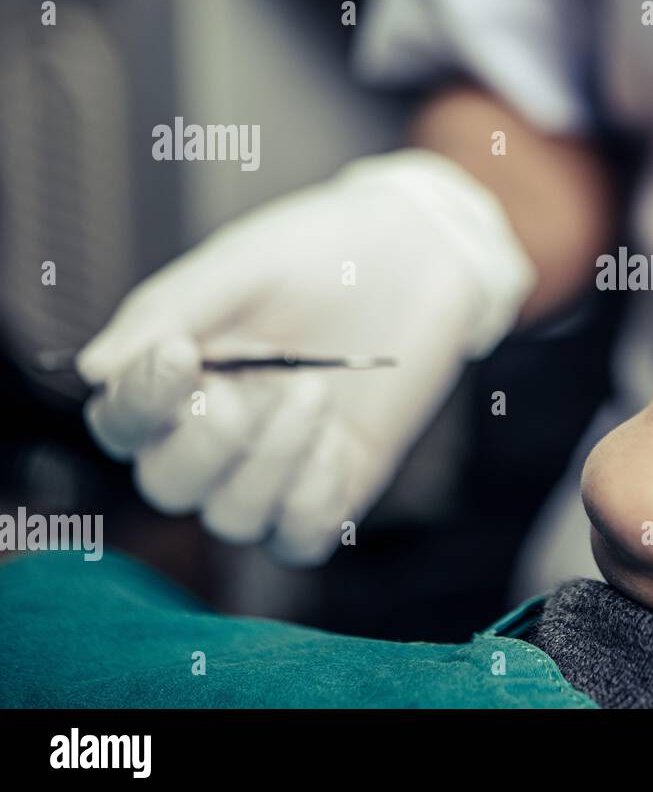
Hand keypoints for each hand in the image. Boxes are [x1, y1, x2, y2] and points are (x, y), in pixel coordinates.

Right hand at [77, 150, 534, 564]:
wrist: (418, 254)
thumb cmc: (324, 253)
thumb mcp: (244, 265)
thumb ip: (169, 310)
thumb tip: (94, 370)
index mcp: (179, 375)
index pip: (120, 423)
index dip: (139, 405)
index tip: (181, 355)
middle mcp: (215, 430)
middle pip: (168, 485)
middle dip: (205, 446)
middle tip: (254, 389)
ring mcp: (274, 465)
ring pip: (232, 517)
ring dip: (271, 461)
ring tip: (315, 390)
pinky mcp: (332, 485)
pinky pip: (298, 538)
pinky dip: (310, 501)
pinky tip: (334, 441)